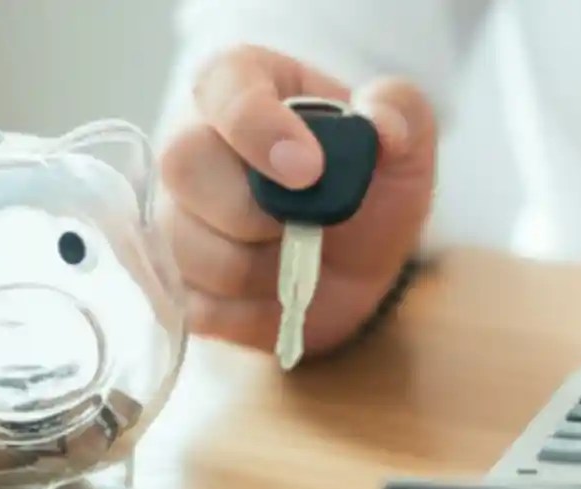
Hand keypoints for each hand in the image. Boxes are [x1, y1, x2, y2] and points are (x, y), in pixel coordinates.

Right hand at [158, 45, 436, 353]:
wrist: (361, 263)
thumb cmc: (372, 185)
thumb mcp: (406, 139)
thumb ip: (402, 112)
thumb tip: (384, 127)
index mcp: (244, 84)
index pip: (223, 88)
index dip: (258, 128)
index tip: (308, 169)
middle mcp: (191, 141)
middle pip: (184, 166)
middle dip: (255, 211)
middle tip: (310, 225)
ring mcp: (174, 214)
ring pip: (190, 247)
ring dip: (263, 268)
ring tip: (302, 256)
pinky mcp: (176, 281)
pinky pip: (196, 305)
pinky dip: (252, 312)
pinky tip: (279, 292)